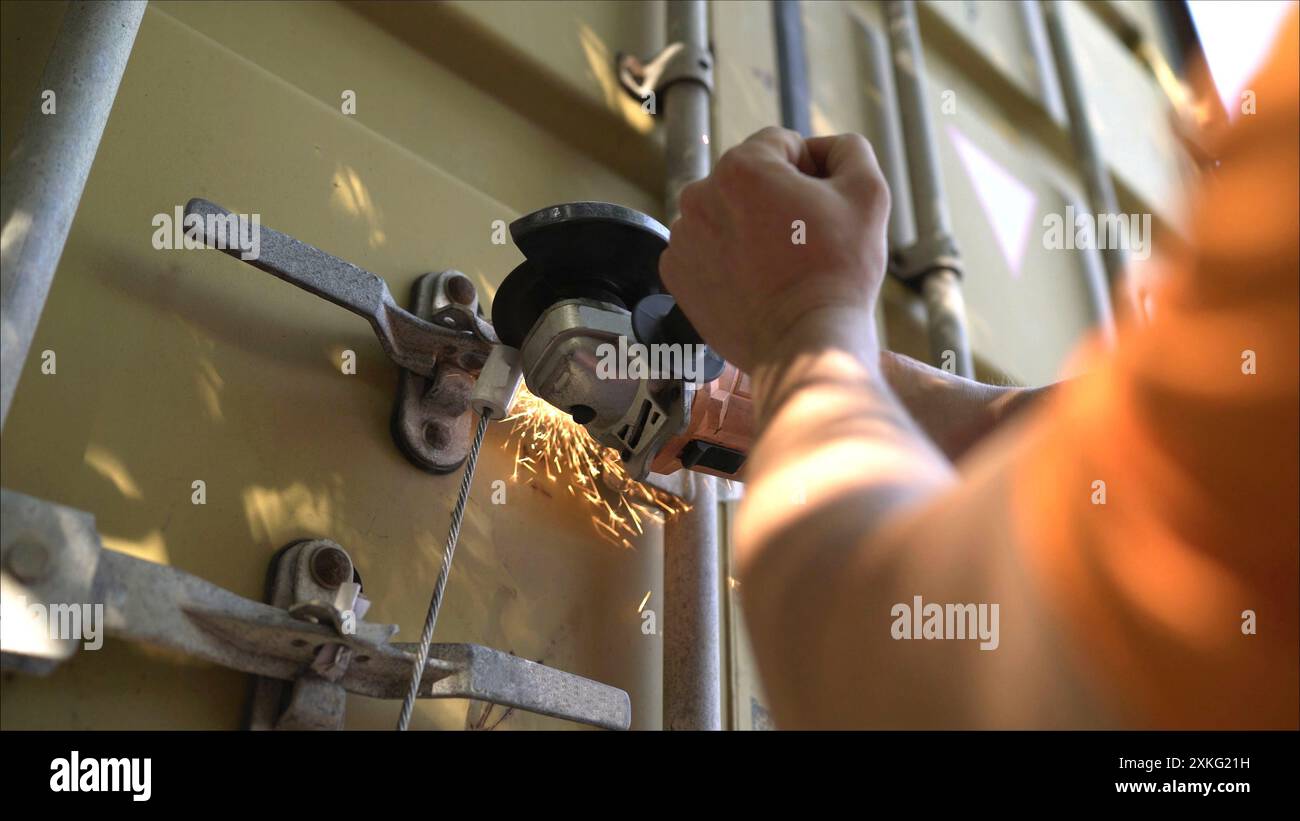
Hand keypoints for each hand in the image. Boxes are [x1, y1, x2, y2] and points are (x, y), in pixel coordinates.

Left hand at [659, 127, 890, 373]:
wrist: (804, 341)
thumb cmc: (838, 270)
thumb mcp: (868, 193)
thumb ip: (848, 149)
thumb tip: (826, 148)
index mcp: (741, 166)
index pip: (781, 144)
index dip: (811, 171)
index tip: (822, 206)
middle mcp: (700, 194)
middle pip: (748, 179)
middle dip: (776, 198)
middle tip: (804, 240)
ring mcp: (683, 237)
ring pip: (726, 213)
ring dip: (749, 226)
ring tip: (780, 263)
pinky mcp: (676, 274)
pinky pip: (706, 249)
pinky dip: (727, 258)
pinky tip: (756, 280)